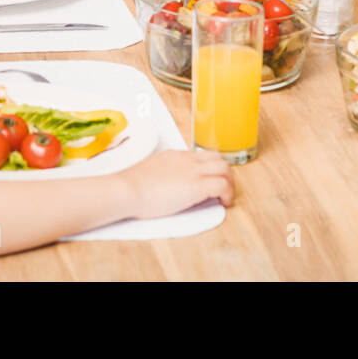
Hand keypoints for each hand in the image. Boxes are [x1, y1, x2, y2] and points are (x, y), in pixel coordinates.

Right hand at [118, 149, 234, 218]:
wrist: (127, 189)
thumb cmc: (131, 187)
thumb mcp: (150, 172)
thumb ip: (162, 174)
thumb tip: (165, 183)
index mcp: (175, 156)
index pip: (201, 155)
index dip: (210, 168)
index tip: (209, 180)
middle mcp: (187, 159)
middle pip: (218, 158)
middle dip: (225, 173)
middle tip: (223, 189)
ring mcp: (193, 171)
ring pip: (224, 168)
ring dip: (230, 183)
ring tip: (225, 197)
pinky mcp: (197, 186)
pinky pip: (223, 185)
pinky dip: (228, 194)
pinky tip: (223, 203)